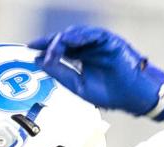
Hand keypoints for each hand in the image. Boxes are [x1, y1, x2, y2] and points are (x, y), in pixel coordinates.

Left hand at [29, 26, 163, 115]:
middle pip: (64, 40)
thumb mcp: (79, 86)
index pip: (59, 49)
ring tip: (54, 47)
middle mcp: (88, 49)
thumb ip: (60, 73)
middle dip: (51, 43)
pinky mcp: (109, 40)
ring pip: (76, 34)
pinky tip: (70, 40)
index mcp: (81, 59)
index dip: (45, 47)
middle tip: (39, 50)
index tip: (30, 48)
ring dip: (63, 39)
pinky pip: (92, 33)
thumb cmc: (112, 93)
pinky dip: (80, 35)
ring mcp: (98, 43)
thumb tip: (41, 62)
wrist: (133, 96)